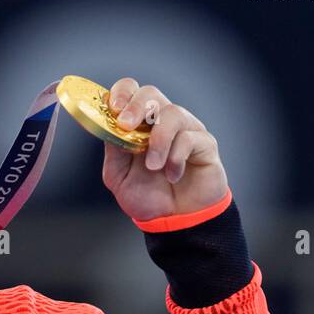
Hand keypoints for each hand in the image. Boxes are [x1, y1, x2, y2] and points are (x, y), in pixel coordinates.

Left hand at [100, 77, 228, 221]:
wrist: (174, 222)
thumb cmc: (149, 196)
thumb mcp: (118, 176)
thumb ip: (114, 151)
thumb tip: (109, 126)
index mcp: (138, 125)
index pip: (131, 92)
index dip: (121, 92)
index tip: (112, 107)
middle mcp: (162, 122)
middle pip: (151, 92)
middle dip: (136, 106)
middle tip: (125, 125)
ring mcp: (185, 130)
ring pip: (172, 113)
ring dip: (158, 140)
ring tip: (153, 167)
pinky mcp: (205, 144)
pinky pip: (190, 138)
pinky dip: (176, 157)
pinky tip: (173, 175)